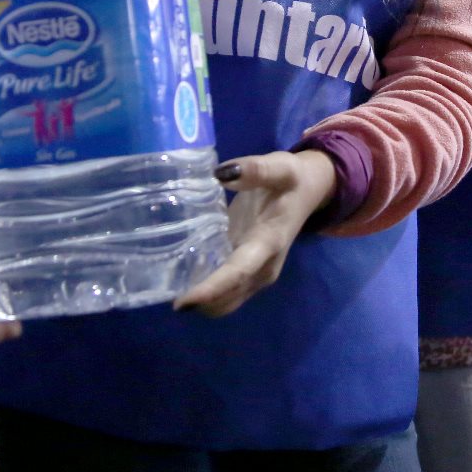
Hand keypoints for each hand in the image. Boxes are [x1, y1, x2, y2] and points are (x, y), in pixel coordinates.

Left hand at [175, 151, 337, 317]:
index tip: (183, 303)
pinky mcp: (247, 270)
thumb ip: (257, 170)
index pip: (239, 272)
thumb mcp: (281, 167)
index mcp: (270, 243)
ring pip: (226, 302)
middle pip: (229, 297)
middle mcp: (263, 267)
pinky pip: (225, 292)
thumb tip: (221, 174)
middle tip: (164, 293)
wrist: (308, 190)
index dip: (211, 289)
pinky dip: (205, 294)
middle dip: (201, 303)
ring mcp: (256, 273)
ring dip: (202, 303)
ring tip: (170, 286)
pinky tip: (184, 277)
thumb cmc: (292, 179)